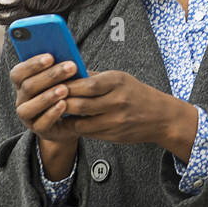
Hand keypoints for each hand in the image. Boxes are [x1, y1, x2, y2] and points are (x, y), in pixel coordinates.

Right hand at [10, 55, 80, 177]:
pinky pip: (41, 123)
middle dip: (50, 76)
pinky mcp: (39, 130)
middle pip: (28, 86)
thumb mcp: (63, 78)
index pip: (18, 72)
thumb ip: (60, 68)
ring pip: (30, 106)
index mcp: (23, 83)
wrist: (71, 120)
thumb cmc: (66, 91)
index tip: (50, 56)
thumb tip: (69, 57)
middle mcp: (21, 99)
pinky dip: (52, 113)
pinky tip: (64, 105)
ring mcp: (28, 116)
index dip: (32, 64)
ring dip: (47, 96)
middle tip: (71, 67)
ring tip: (65, 89)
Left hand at [59, 70, 197, 158]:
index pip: (86, 84)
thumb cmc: (136, 94)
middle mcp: (117, 101)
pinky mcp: (112, 135)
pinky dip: (75, 127)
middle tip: (46, 99)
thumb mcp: (119, 78)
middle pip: (80, 104)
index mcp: (117, 82)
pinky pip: (87, 132)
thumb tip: (68, 71)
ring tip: (54, 111)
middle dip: (61, 102)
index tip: (53, 84)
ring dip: (65, 117)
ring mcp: (115, 120)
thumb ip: (95, 77)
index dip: (67, 85)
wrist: (160, 117)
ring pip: (80, 121)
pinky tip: (68, 122)